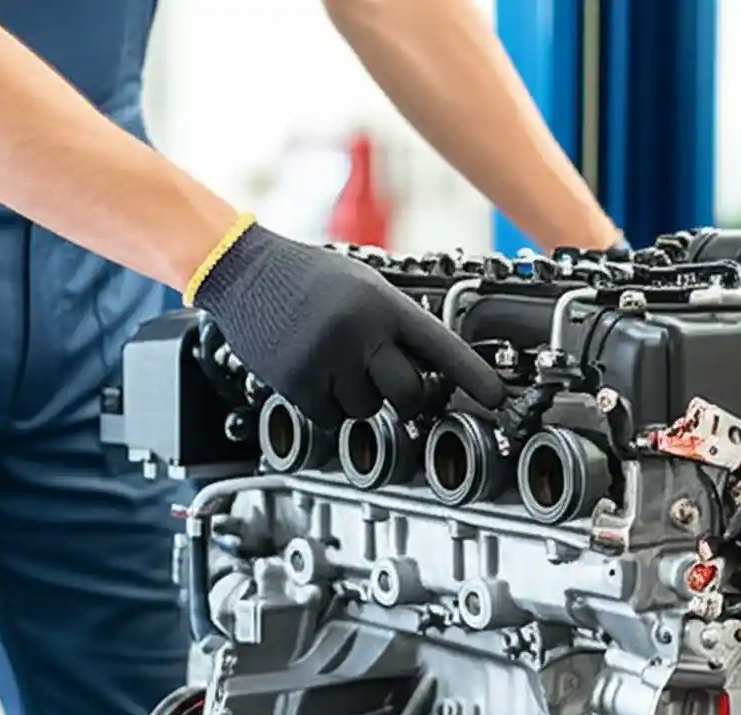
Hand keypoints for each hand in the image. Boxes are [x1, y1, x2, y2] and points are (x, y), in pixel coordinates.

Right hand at [192, 224, 504, 426]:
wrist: (244, 269)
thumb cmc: (305, 277)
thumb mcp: (362, 286)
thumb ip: (394, 323)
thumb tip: (428, 367)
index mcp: (384, 304)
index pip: (441, 347)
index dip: (473, 376)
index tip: (497, 400)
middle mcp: (361, 332)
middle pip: (408, 394)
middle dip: (405, 397)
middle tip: (385, 381)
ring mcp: (329, 359)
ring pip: (367, 409)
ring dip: (356, 397)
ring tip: (334, 362)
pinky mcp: (297, 382)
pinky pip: (330, 418)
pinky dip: (325, 406)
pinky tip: (312, 374)